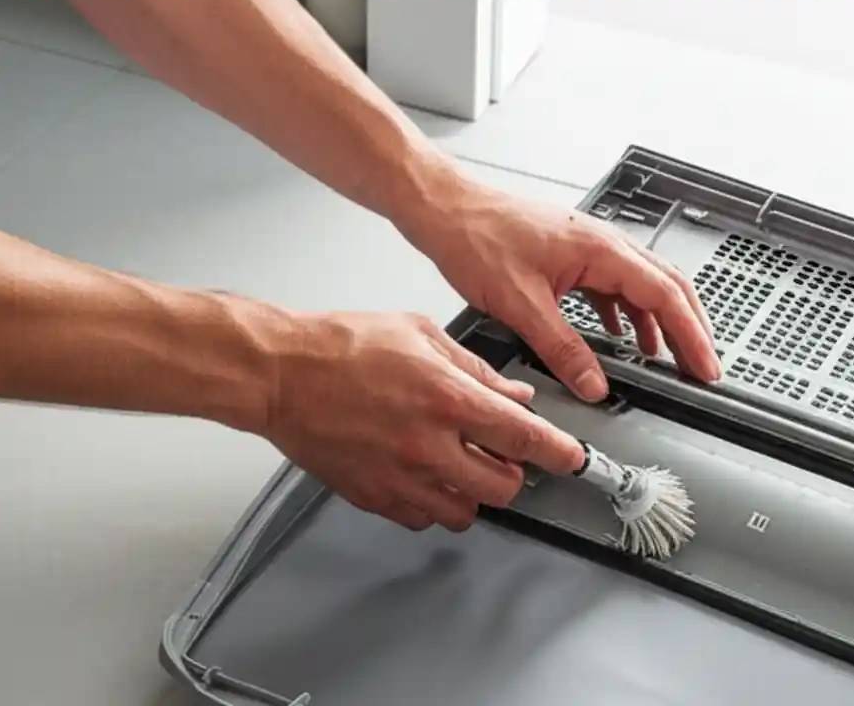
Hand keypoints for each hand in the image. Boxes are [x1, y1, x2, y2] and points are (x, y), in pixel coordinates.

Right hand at [260, 310, 583, 530]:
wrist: (280, 374)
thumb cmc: (342, 346)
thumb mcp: (422, 335)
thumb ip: (477, 370)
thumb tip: (515, 394)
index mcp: (448, 399)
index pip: (525, 438)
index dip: (559, 453)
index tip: (573, 459)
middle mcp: (428, 445)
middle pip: (503, 486)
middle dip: (514, 472)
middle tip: (503, 452)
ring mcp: (400, 477)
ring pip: (465, 511)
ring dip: (473, 491)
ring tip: (460, 463)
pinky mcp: (373, 496)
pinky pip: (422, 518)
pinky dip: (433, 503)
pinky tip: (424, 474)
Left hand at [403, 179, 722, 402]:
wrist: (445, 207)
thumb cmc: (476, 237)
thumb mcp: (522, 305)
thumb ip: (562, 350)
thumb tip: (594, 384)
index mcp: (601, 249)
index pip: (665, 295)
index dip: (692, 335)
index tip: (706, 366)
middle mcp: (603, 242)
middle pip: (666, 287)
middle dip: (689, 330)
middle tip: (702, 367)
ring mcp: (589, 246)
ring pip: (642, 285)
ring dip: (660, 322)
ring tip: (669, 359)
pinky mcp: (572, 254)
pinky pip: (614, 285)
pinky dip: (627, 313)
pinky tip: (619, 336)